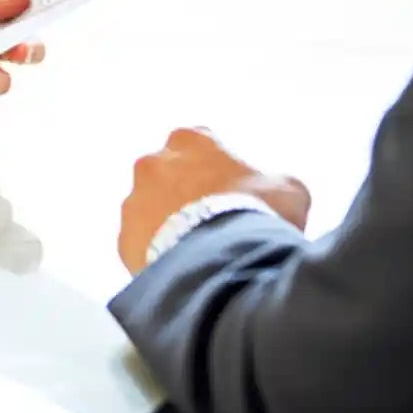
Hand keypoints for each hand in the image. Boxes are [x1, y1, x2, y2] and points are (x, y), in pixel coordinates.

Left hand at [119, 128, 310, 274]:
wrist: (222, 263)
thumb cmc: (257, 215)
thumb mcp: (288, 191)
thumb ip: (273, 183)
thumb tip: (272, 193)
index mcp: (191, 140)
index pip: (201, 145)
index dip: (218, 170)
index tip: (231, 192)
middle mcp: (153, 164)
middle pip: (168, 177)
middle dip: (185, 195)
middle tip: (212, 223)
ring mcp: (133, 202)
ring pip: (150, 212)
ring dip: (168, 226)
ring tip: (197, 253)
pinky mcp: (124, 241)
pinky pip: (142, 247)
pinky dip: (158, 256)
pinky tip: (183, 272)